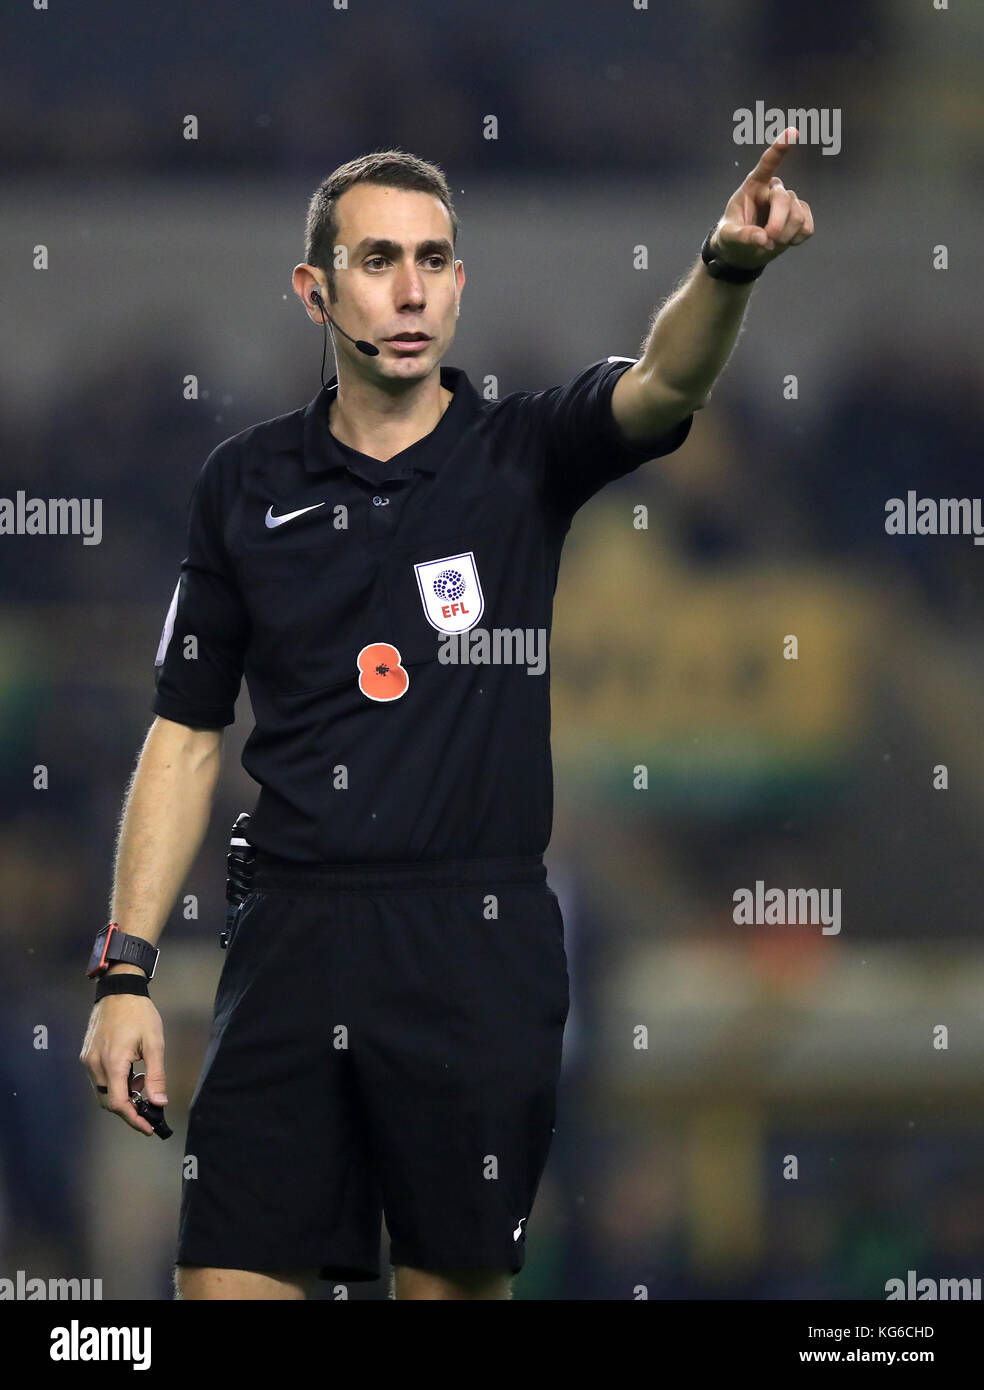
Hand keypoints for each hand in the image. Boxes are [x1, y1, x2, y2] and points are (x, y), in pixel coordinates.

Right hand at [80, 995, 167, 1136]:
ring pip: (103, 1092)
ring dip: (122, 1096)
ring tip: (142, 1082)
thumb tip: (160, 1102)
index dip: (133, 1119)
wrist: (118, 989)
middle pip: (108, 1102)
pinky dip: (115, 1084)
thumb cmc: (139, 1013)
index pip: (118, 1104)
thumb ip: (156, 1075)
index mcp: (112, 1062)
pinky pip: (99, 1080)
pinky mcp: (87, 1055)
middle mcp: (95, 1064)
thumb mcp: (154, 1043)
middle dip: (129, 1110)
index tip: (148, 1127)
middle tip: (149, 1109)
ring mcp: (88, 1060)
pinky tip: (131, 1073)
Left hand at [710, 127, 814, 269]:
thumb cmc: (731, 237)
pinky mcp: (800, 216)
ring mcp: (789, 202)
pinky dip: (797, 238)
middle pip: (785, 200)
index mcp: (753, 186)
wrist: (743, 252)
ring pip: (798, 216)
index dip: (780, 148)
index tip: (793, 133)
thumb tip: (764, 239)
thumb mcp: (727, 237)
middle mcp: (773, 189)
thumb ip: (742, 236)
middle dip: (777, 223)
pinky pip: (807, 227)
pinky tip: (785, 241)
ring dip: (785, 235)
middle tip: (768, 241)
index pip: (767, 163)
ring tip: (771, 242)